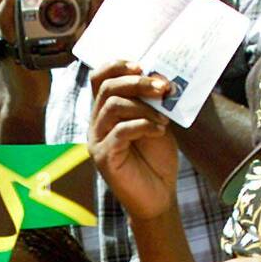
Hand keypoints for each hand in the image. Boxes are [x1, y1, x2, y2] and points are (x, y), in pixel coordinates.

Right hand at [88, 60, 178, 221]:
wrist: (159, 196)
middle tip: (163, 88)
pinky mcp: (103, 157)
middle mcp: (96, 122)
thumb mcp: (157, 121)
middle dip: (137, 83)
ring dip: (143, 107)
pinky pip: (119, 131)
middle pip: (107, 88)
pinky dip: (142, 126)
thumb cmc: (157, 159)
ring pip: (112, 106)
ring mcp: (97, 140)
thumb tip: (158, 75)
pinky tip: (158, 131)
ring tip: (164, 119)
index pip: (99, 78)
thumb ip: (152, 102)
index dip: (116, 65)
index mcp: (106, 110)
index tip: (142, 65)